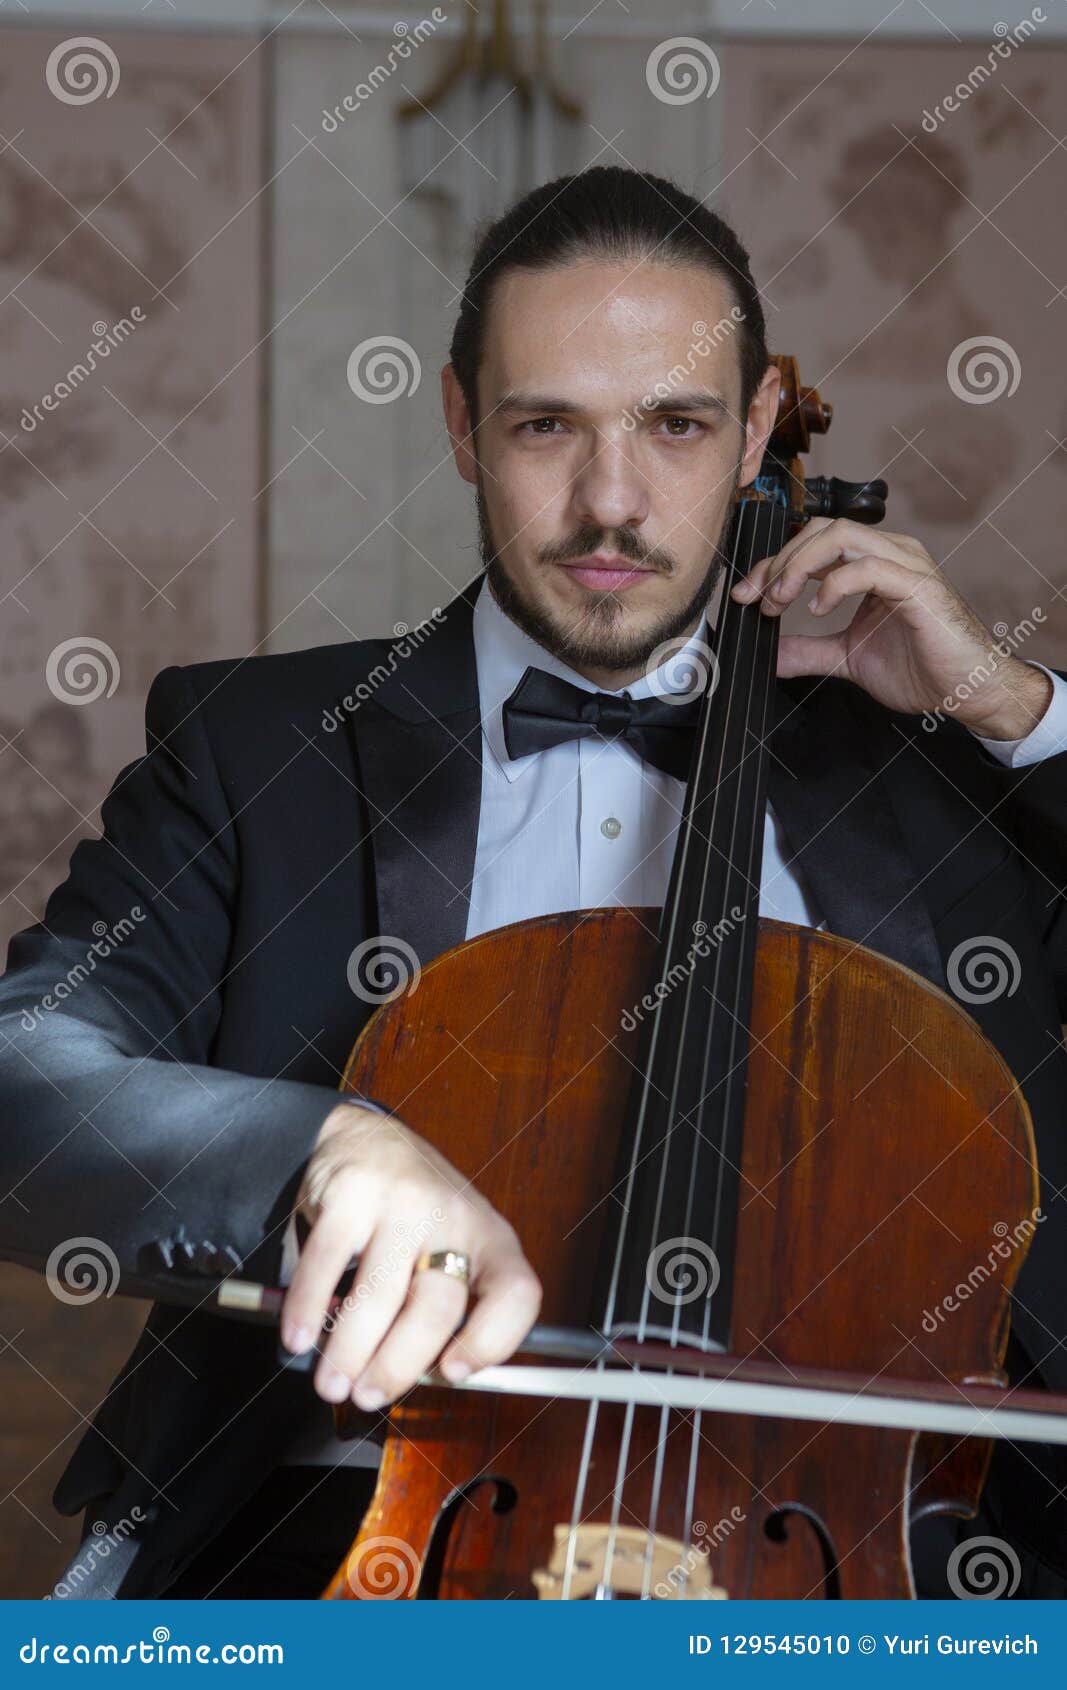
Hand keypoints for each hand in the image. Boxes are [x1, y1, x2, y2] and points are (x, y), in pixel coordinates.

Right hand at [281, 1102, 540, 1410]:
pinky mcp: (352, 1193)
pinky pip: (326, 1264)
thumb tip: (419, 1381)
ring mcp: (403, 1201)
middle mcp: (453, 1217)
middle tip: (368, 1395)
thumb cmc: (414, 1212)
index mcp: (490, 1238)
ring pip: (379, 1295)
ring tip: (330, 1383)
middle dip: (397, 1366)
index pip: (515, 1293)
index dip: (493, 1341)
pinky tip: (298, 1337)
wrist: (365, 1136)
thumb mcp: (452, 1245)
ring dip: (348, 1351)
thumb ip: (447, 1308)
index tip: (454, 1374)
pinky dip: (307, 1309)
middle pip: (437, 1308)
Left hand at [729, 517, 1052, 739]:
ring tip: (779, 600)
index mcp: (874, 563)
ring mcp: (907, 566)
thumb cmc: (922, 668)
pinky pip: (870, 567)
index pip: (814, 543)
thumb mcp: (848, 658)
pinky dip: (835, 583)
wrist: (967, 691)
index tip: (747, 594)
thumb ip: (808, 650)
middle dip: (780, 560)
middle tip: (755, 596)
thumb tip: (769, 653)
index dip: (775, 564)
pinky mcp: (920, 587)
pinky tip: (817, 608)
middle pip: (822, 530)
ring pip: (842, 537)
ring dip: (800, 565)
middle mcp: (891, 554)